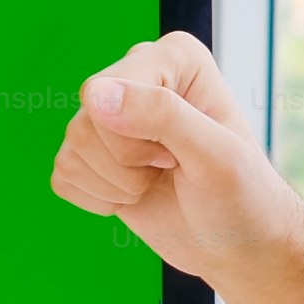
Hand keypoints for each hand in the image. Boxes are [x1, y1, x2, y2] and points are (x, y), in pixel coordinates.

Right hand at [50, 31, 303, 303]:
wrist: (236, 246)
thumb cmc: (241, 197)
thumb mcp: (214, 155)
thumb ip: (162, 115)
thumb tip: (93, 94)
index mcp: (173, 57)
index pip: (106, 91)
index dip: (136, 140)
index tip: (181, 155)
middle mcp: (138, 75)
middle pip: (85, 123)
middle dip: (126, 166)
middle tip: (172, 170)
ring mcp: (110, 116)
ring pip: (71, 151)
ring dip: (115, 187)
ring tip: (156, 183)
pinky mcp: (91, 155)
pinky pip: (63, 177)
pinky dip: (98, 200)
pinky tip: (135, 197)